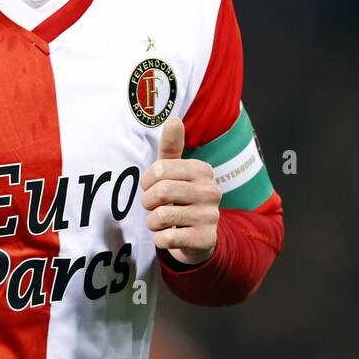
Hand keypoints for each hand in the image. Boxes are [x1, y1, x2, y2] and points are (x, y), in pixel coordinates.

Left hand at [140, 116, 220, 265]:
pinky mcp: (205, 239)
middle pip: (161, 192)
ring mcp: (210, 216)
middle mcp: (211, 191)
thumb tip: (173, 119)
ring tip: (160, 222)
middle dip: (148, 202)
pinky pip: (167, 238)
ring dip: (152, 222)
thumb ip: (172, 147)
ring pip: (161, 217)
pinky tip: (169, 236)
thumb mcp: (175, 172)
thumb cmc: (181, 198)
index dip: (147, 181)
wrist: (199, 238)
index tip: (151, 187)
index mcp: (202, 170)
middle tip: (153, 206)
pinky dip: (159, 239)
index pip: (159, 170)